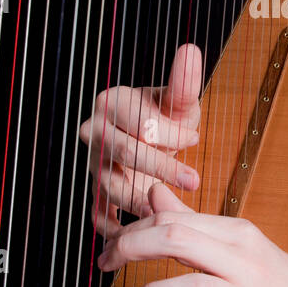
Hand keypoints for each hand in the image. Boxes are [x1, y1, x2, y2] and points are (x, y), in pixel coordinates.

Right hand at [80, 43, 202, 237]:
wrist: (149, 139)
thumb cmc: (164, 117)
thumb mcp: (177, 101)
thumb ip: (184, 81)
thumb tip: (191, 50)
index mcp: (111, 103)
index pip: (138, 120)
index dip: (167, 131)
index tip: (195, 137)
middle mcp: (95, 133)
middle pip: (124, 153)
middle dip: (161, 168)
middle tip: (194, 180)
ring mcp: (93, 164)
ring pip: (110, 186)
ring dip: (142, 202)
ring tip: (173, 211)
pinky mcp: (97, 192)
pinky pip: (99, 215)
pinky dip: (116, 230)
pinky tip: (141, 236)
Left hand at [98, 181, 287, 286]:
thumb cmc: (278, 283)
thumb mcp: (238, 245)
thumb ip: (192, 222)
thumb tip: (153, 194)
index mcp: (236, 235)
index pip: (173, 220)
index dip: (131, 231)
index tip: (110, 247)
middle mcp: (241, 262)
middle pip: (175, 239)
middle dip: (128, 249)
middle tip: (103, 265)